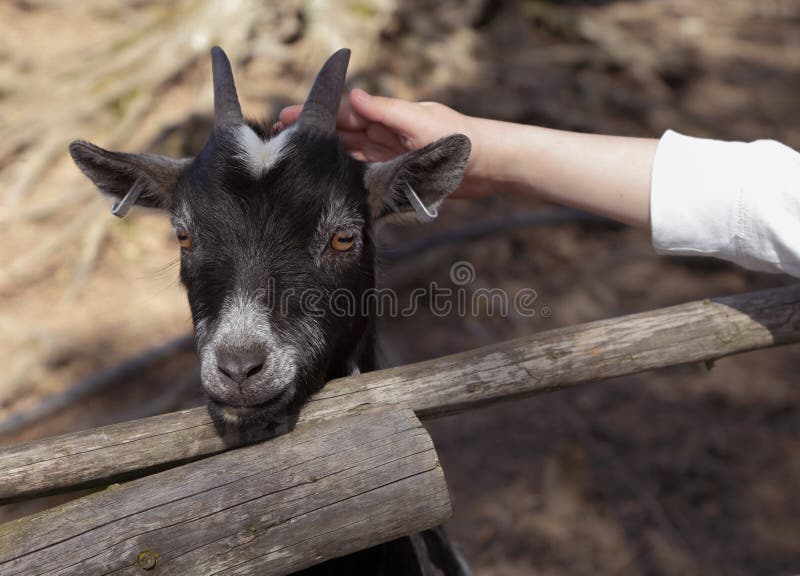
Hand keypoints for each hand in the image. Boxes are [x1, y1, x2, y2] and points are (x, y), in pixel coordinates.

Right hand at [278, 89, 492, 196]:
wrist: (494, 165)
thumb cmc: (463, 139)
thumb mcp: (421, 122)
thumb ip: (386, 112)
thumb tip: (353, 95)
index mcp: (390, 115)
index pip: (345, 112)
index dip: (317, 114)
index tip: (287, 119)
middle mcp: (388, 133)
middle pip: (343, 132)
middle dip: (315, 135)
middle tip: (280, 141)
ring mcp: (393, 155)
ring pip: (352, 153)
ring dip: (328, 156)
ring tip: (297, 162)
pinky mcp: (401, 175)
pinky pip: (368, 174)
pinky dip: (349, 175)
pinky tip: (330, 181)